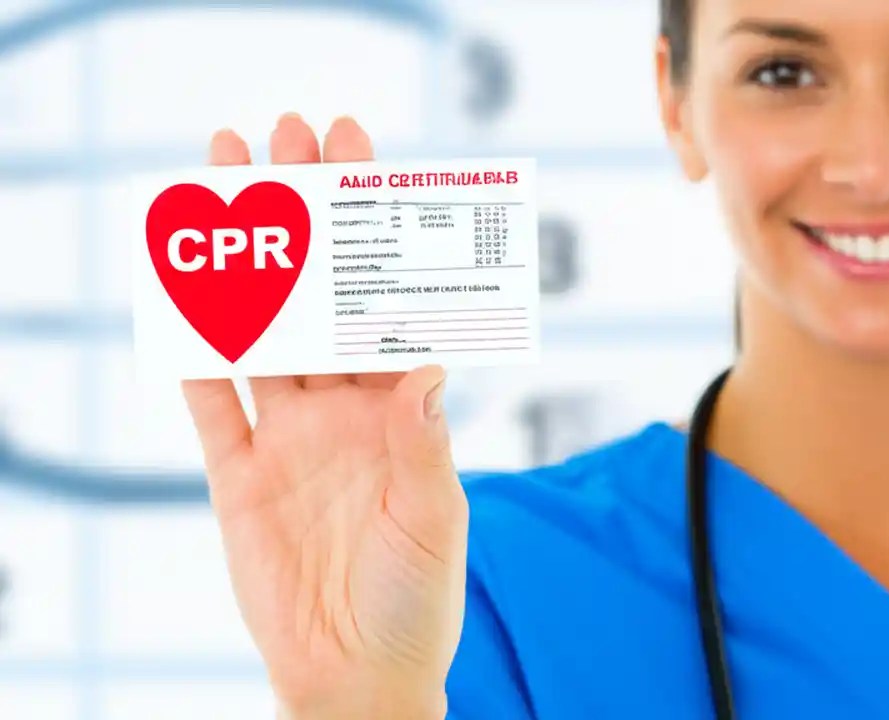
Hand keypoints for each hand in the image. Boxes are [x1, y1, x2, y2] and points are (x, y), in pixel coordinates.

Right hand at [185, 114, 467, 718]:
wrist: (357, 673)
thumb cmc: (416, 597)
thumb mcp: (435, 518)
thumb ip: (426, 441)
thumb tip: (430, 361)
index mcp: (400, 407)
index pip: (384, 299)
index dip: (373, 229)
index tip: (363, 155)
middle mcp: (342, 407)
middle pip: (318, 292)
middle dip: (307, 213)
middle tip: (291, 131)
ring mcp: (286, 434)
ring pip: (260, 326)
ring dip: (243, 254)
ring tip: (225, 176)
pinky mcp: (236, 472)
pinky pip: (209, 399)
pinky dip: (193, 344)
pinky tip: (182, 282)